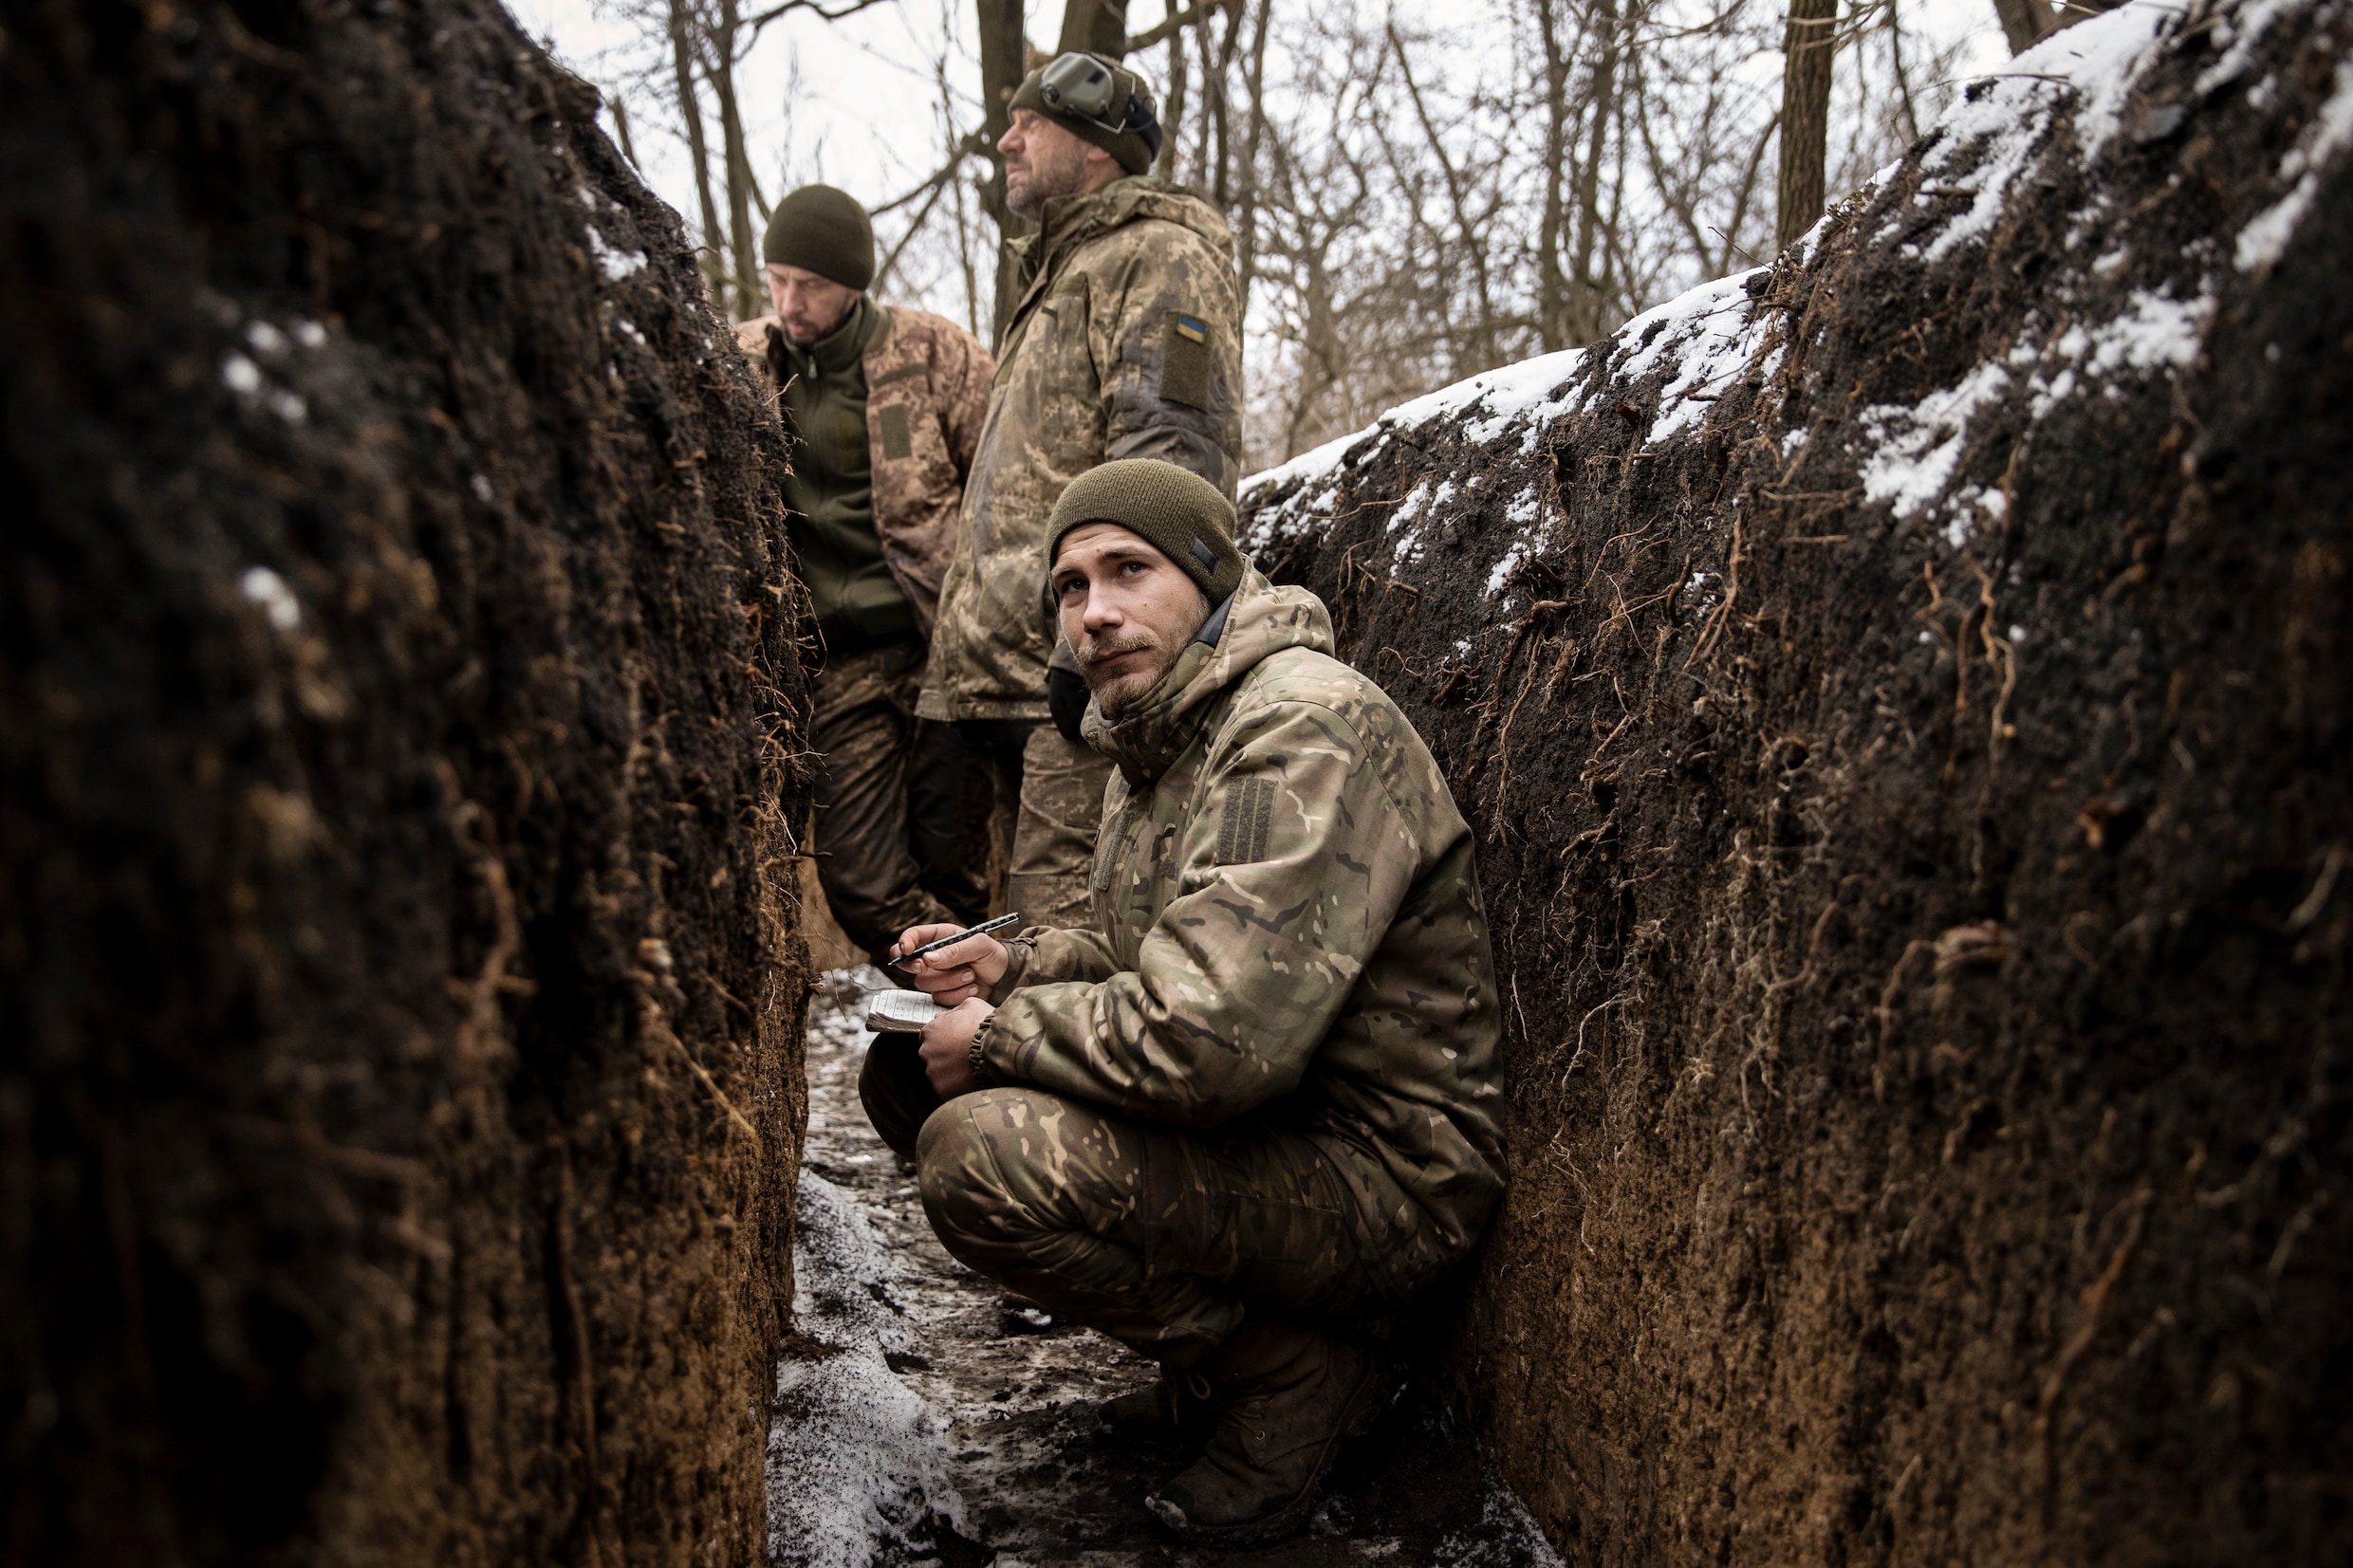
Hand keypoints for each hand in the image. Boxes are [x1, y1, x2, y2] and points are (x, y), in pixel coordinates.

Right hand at [888, 922, 1011, 1006]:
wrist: (1006, 980)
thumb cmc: (994, 956)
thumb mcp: (979, 945)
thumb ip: (955, 950)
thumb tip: (928, 958)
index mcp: (940, 937)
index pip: (913, 936)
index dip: (905, 942)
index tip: (907, 950)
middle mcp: (934, 957)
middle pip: (907, 962)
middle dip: (914, 966)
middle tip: (925, 967)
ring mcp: (937, 977)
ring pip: (924, 982)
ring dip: (948, 981)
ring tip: (970, 976)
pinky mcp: (943, 994)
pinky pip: (938, 998)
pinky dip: (956, 994)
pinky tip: (972, 988)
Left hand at [918, 999, 994, 1097]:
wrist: (999, 1048)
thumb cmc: (986, 1025)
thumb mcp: (971, 1005)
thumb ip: (953, 1012)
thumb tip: (944, 1018)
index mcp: (930, 1031)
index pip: (929, 1038)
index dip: (945, 1041)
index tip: (957, 1045)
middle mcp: (926, 1052)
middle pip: (933, 1057)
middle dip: (947, 1057)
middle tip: (966, 1057)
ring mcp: (933, 1072)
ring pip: (939, 1075)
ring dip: (952, 1073)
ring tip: (971, 1069)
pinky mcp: (942, 1089)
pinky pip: (947, 1089)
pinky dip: (957, 1087)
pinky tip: (971, 1080)